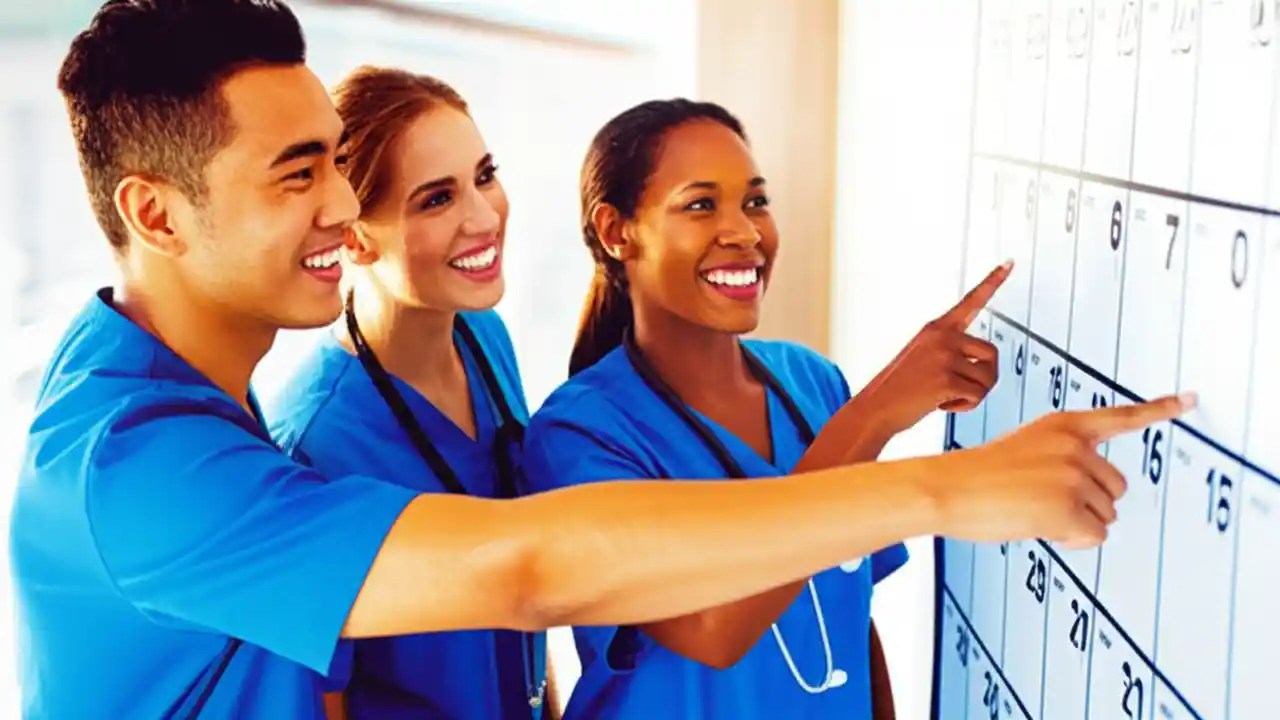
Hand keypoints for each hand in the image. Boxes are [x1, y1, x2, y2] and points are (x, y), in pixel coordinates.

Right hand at [857, 261, 1010, 435]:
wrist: (875, 409)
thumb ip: (952, 351)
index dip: (993, 282)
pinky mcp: (946, 379)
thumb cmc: (900, 388)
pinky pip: (977, 396)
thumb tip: (988, 366)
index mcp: (936, 328)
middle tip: (960, 389)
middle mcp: (942, 336)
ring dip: (973, 394)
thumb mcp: (923, 357)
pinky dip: (965, 406)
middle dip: (984, 377)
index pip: (971, 301)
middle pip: (992, 354)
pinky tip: (942, 405)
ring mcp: (944, 356)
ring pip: (988, 378)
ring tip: (946, 396)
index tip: (1010, 262)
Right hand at [935, 392, 1195, 548]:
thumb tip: (1098, 500)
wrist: (945, 488)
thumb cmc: (976, 475)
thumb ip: (1064, 459)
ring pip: (1105, 515)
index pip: (1121, 416)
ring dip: (1075, 522)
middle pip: (1116, 488)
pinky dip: (1071, 541)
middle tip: (1042, 501)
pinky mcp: (1069, 508)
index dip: (1160, 409)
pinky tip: (1039, 528)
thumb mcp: (1025, 450)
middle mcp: (1076, 446)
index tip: (1189, 399)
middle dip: (1088, 502)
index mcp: (1063, 425)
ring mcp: (1074, 476)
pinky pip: (1094, 536)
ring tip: (1031, 511)